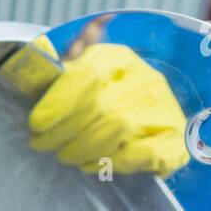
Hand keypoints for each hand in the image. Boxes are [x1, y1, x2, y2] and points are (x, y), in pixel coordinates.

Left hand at [28, 42, 188, 177]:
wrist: (146, 119)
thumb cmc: (100, 98)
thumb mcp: (77, 77)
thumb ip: (57, 66)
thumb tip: (41, 46)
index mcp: (119, 59)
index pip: (88, 75)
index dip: (58, 102)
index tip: (36, 123)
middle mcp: (145, 79)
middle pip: (100, 106)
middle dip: (62, 132)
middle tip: (41, 144)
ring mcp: (164, 109)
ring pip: (119, 129)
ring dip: (83, 148)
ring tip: (65, 155)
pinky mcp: (175, 139)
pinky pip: (143, 153)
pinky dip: (113, 163)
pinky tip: (92, 164)